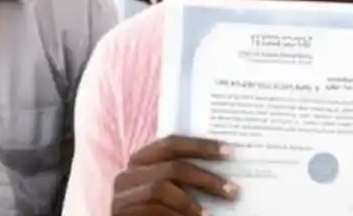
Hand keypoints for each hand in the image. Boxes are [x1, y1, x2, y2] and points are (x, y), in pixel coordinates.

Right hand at [111, 135, 236, 214]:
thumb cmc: (158, 210)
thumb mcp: (171, 189)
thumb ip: (185, 176)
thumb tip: (224, 165)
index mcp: (141, 160)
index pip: (172, 143)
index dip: (202, 145)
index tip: (230, 152)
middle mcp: (128, 174)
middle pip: (173, 167)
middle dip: (206, 179)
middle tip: (232, 191)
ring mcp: (121, 195)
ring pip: (161, 189)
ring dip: (190, 203)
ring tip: (210, 214)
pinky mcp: (120, 213)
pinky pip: (152, 210)